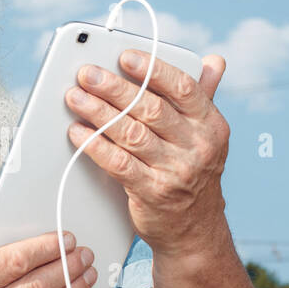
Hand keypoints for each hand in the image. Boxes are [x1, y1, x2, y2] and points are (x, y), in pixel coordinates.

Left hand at [64, 49, 230, 259]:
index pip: (183, 88)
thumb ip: (205, 96)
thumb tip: (214, 60)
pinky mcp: (152, 192)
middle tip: (87, 74)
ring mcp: (176, 171)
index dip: (152, 70)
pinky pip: (118, 163)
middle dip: (114, 87)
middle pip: (150, 109)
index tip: (125, 56)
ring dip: (98, 112)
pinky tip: (78, 132)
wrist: (195, 231)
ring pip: (130, 133)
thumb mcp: (207, 136)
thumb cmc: (194, 173)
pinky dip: (94, 145)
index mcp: (211, 125)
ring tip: (75, 97)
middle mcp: (197, 147)